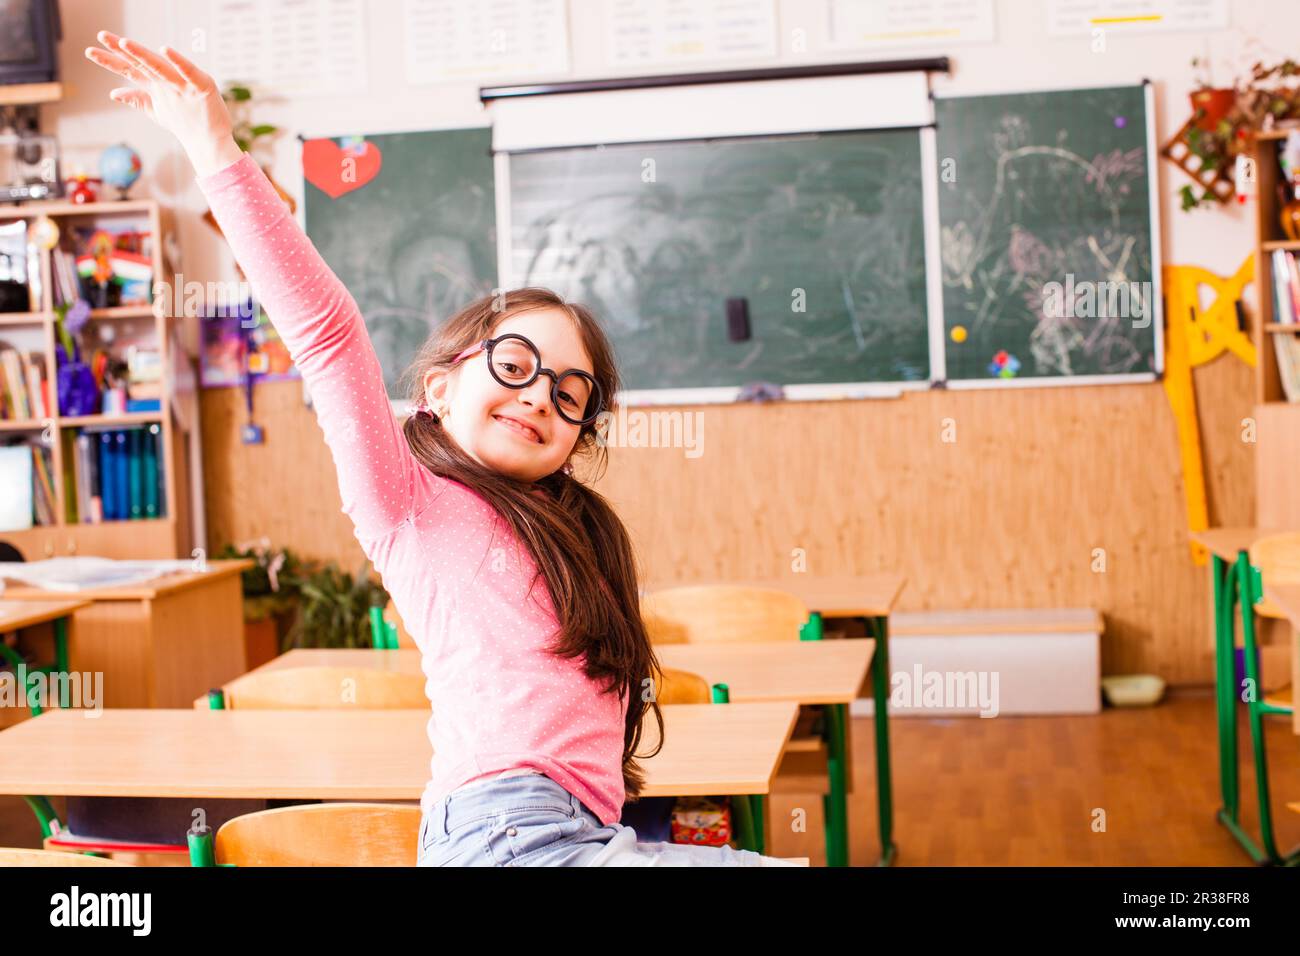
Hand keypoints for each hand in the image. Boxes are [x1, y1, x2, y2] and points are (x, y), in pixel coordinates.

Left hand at [84, 31, 243, 177]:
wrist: (208, 142)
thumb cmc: (186, 124)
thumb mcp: (157, 111)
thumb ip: (137, 99)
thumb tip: (114, 93)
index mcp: (155, 85)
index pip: (128, 69)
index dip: (110, 60)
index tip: (90, 51)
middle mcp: (167, 81)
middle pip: (140, 63)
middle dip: (121, 50)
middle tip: (101, 35)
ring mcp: (183, 84)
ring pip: (159, 67)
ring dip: (142, 54)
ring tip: (123, 43)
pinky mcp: (201, 87)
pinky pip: (188, 73)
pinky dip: (178, 62)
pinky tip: (165, 50)